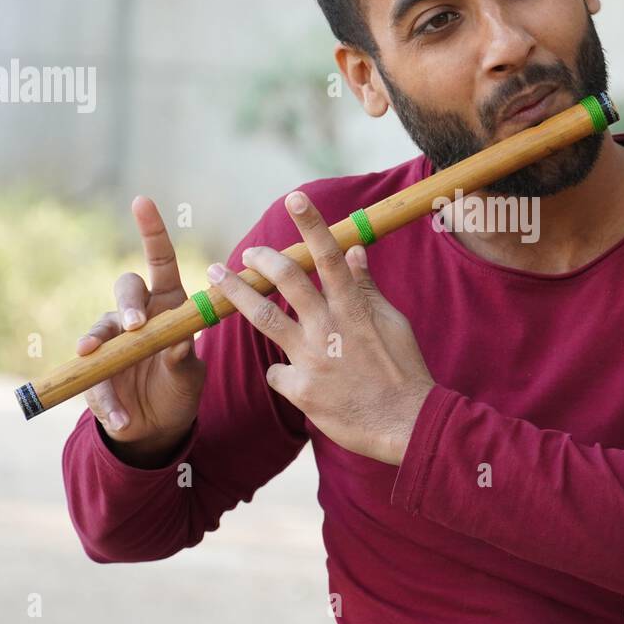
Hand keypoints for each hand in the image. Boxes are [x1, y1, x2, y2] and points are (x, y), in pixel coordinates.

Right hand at [77, 196, 206, 451]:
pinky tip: (122, 419)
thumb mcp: (189, 376)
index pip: (160, 261)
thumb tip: (179, 344)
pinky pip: (94, 379)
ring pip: (100, 330)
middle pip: (127, 289)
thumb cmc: (180, 390)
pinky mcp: (95, 370)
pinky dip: (108, 403)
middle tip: (134, 325)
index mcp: (169, 306)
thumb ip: (184, 359)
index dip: (152, 231)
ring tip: (115, 383)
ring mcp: (112, 340)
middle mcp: (138, 316)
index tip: (142, 201)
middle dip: (129, 303)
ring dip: (104, 352)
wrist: (157, 428)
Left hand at [206, 190, 433, 465]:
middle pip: (287, 280)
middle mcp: (329, 328)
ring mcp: (311, 359)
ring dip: (237, 294)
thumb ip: (368, 289)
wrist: (407, 424)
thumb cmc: (404, 371)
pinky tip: (289, 375)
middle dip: (262, 259)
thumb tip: (353, 251)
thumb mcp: (393, 324)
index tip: (295, 198)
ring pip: (264, 318)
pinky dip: (281, 371)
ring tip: (217, 277)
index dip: (311, 224)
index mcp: (354, 308)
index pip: (328, 256)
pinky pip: (277, 373)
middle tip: (247, 251)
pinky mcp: (300, 391)